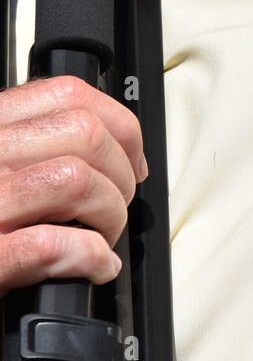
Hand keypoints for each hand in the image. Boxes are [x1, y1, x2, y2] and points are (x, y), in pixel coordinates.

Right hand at [0, 75, 146, 296]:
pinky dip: (91, 256)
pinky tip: (94, 265)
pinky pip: (52, 244)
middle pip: (84, 133)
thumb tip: (113, 150)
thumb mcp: (2, 160)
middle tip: (116, 204)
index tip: (131, 159)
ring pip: (77, 180)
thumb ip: (35, 144)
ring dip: (109, 215)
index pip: (68, 94)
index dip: (119, 126)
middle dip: (120, 173)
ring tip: (103, 236)